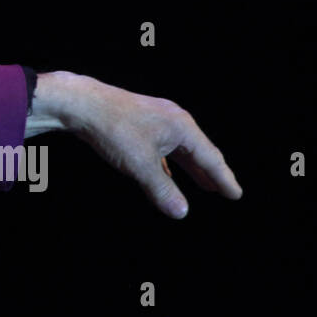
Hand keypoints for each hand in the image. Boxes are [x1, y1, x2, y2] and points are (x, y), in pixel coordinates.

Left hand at [36, 71, 241, 217]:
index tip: (236, 195)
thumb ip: (162, 190)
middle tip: (225, 191)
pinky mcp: (138, 122)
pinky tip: (168, 175)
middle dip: (211, 173)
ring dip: (190, 169)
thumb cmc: (113, 128)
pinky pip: (161, 148)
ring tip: (203, 185)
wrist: (81, 103)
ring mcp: (155, 119)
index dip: (223, 179)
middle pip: (198, 152)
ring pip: (179, 150)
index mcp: (181, 127)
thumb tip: (181, 212)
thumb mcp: (140, 165)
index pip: (210, 158)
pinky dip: (168, 164)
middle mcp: (173, 120)